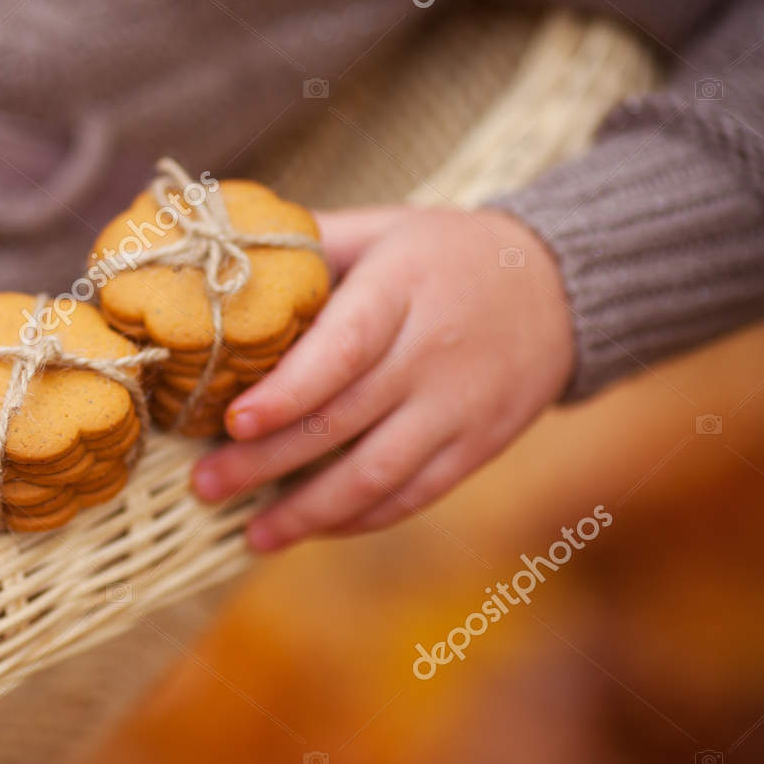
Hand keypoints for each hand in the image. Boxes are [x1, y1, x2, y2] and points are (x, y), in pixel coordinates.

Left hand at [191, 205, 574, 549]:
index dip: (289, 391)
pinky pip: (414, 494)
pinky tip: (311, 530)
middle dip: (268, 461)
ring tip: (251, 534)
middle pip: (343, 419)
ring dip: (309, 512)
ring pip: (378, 473)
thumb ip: (310, 244)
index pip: (343, 349)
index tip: (235, 422)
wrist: (558, 287)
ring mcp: (460, 406)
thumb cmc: (442, 254)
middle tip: (205, 485)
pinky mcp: (479, 447)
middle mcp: (433, 352)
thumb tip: (223, 255)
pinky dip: (360, 519)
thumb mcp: (383, 228)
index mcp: (402, 289)